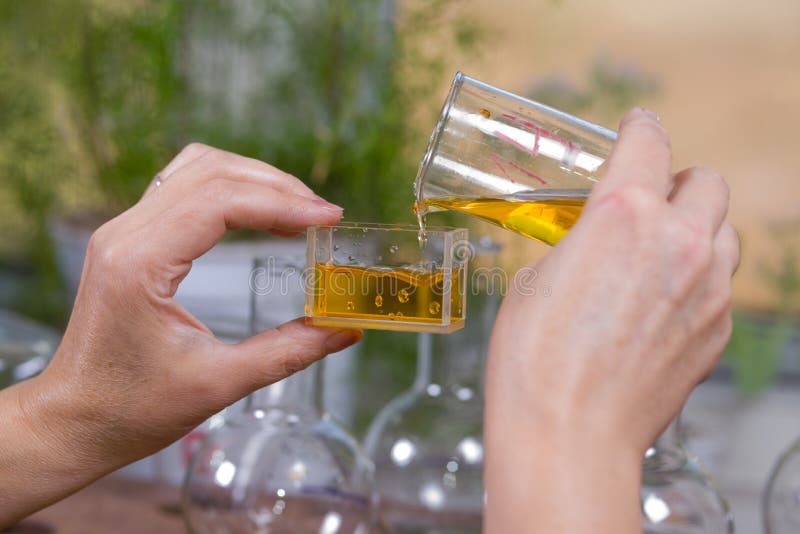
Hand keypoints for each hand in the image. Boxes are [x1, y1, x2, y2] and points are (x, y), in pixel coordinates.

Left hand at [0, 144, 361, 523]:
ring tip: (296, 209)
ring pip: (196, 168)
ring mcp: (122, 231)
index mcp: (141, 264)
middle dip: (276, 186)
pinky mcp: (129, 238)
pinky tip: (258, 212)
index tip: (329, 219)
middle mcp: (125, 234)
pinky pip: (183, 187)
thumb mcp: (220, 383)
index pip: (220, 201)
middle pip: (212, 172)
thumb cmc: (133, 409)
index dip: (283, 203)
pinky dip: (228, 189)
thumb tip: (346, 331)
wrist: (74, 420)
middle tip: (322, 216)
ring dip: (252, 180)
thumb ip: (290, 351)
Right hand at [484, 109, 738, 532]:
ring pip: (726, 232)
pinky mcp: (717, 331)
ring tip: (662, 253)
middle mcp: (678, 241)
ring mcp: (708, 289)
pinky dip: (697, 283)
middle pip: (707, 181)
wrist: (568, 432)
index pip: (649, 141)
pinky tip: (660, 308)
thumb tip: (592, 244)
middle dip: (679, 181)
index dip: (640, 128)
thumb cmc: (534, 359)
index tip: (636, 127)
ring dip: (698, 229)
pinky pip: (720, 287)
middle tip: (651, 200)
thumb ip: (578, 245)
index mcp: (623, 214)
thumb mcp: (536, 279)